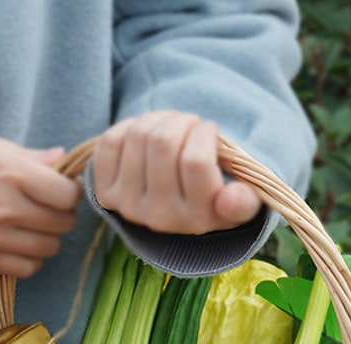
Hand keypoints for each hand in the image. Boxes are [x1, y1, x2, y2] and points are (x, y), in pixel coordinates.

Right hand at [0, 129, 81, 277]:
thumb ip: (28, 155)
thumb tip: (61, 158)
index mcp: (10, 173)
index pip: (67, 195)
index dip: (71, 191)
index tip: (64, 187)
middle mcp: (6, 208)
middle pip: (62, 223)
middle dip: (62, 213)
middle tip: (49, 205)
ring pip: (49, 247)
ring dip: (48, 236)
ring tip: (33, 223)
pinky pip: (27, 268)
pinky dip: (30, 257)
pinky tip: (20, 242)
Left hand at [92, 110, 260, 234]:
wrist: (175, 215)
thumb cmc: (214, 199)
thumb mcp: (239, 204)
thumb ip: (244, 202)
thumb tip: (230, 199)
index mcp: (197, 219)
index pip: (195, 162)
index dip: (204, 133)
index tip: (209, 131)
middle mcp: (161, 218)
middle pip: (163, 143)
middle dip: (181, 120)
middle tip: (190, 123)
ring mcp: (129, 207)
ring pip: (139, 136)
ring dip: (158, 118)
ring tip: (171, 125)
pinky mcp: (106, 194)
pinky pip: (111, 141)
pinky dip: (129, 126)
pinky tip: (146, 133)